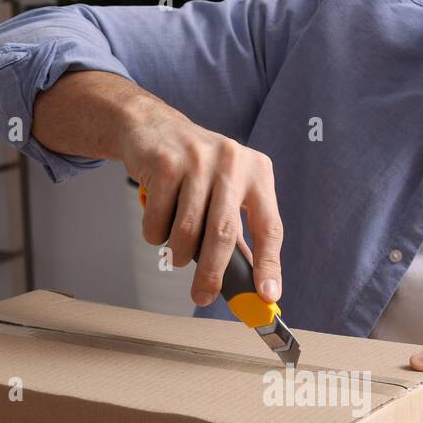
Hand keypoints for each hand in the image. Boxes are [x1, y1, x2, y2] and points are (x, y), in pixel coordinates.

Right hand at [119, 97, 282, 307]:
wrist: (152, 126)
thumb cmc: (196, 170)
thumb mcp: (228, 191)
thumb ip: (239, 232)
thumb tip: (252, 284)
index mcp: (258, 172)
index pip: (270, 228)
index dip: (269, 265)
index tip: (267, 295)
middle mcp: (232, 162)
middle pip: (223, 234)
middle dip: (212, 274)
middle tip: (203, 296)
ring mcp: (198, 160)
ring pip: (186, 232)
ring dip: (177, 253)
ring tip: (175, 250)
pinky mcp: (164, 164)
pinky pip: (158, 222)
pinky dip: (155, 233)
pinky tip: (158, 219)